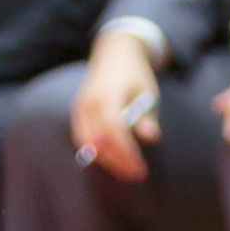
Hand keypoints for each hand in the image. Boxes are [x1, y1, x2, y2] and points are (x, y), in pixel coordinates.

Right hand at [72, 32, 160, 181]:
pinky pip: (82, 137)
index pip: (114, 130)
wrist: (114, 55)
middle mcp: (89, 102)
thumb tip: (152, 138)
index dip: (126, 152)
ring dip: (106, 160)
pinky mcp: (77, 112)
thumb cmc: (135, 76)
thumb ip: (147, 116)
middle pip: (99, 140)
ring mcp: (80, 107)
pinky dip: (96, 151)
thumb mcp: (147, 92)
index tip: (140, 169)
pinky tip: (112, 160)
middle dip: (118, 161)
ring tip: (125, 171)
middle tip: (136, 175)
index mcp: (108, 94)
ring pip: (88, 142)